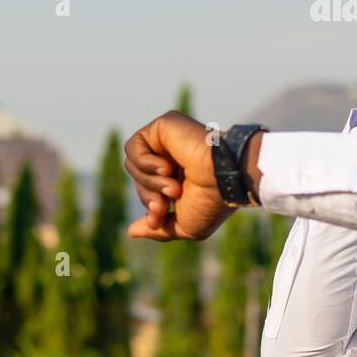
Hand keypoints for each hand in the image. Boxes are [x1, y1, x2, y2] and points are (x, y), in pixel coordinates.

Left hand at [123, 111, 245, 240]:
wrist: (224, 179)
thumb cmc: (211, 202)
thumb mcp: (185, 225)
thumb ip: (159, 229)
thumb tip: (131, 231)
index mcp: (180, 176)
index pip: (149, 191)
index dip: (150, 206)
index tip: (159, 218)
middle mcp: (173, 156)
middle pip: (138, 178)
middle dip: (148, 196)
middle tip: (164, 205)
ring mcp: (169, 139)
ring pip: (133, 164)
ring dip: (150, 182)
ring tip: (174, 187)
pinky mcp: (164, 125)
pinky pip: (133, 147)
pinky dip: (144, 163)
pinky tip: (167, 169)